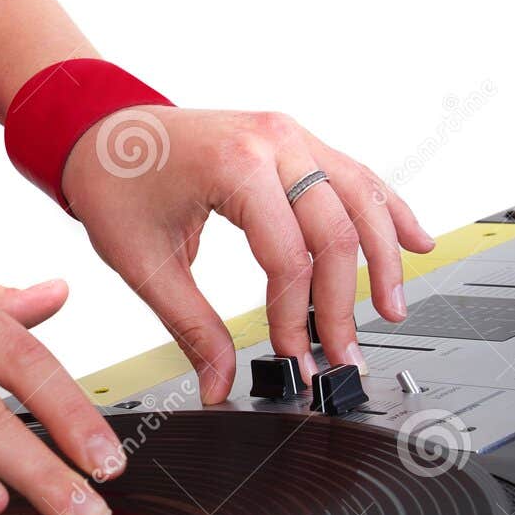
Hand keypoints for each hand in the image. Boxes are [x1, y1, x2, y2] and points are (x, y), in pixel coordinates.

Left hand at [61, 105, 434, 403]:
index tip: (293, 359)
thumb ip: (190, 327)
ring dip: (382, 259)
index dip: (295, 317)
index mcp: (234, 164)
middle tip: (340, 355)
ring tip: (389, 311)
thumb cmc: (114, 182)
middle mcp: (273, 141)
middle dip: (340, 303)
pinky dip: (387, 210)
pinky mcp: (295, 142)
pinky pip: (354, 176)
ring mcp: (290, 135)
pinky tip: (415, 241)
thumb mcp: (143, 263)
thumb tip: (218, 384)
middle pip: (334, 231)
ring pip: (360, 198)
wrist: (100, 131)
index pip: (288, 256)